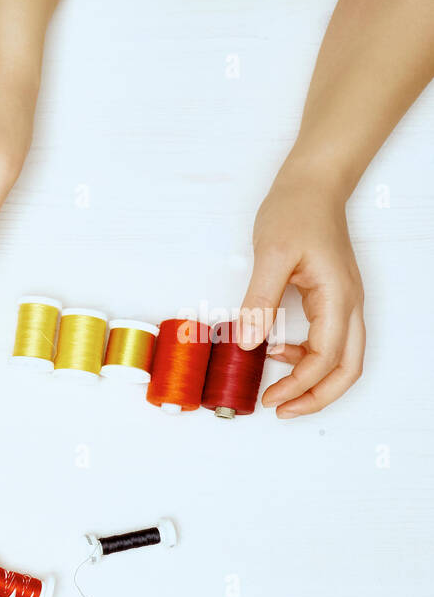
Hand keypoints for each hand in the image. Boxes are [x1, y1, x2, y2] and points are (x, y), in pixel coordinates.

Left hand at [238, 169, 365, 417]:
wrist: (312, 185)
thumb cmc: (296, 212)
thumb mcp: (272, 255)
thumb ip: (259, 301)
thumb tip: (247, 343)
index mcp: (337, 296)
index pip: (325, 356)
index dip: (298, 384)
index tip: (269, 398)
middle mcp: (348, 304)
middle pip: (348, 368)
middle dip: (317, 397)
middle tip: (282, 411)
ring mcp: (344, 302)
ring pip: (343, 358)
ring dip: (314, 381)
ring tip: (277, 391)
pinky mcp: (332, 299)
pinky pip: (329, 341)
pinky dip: (307, 357)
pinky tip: (276, 353)